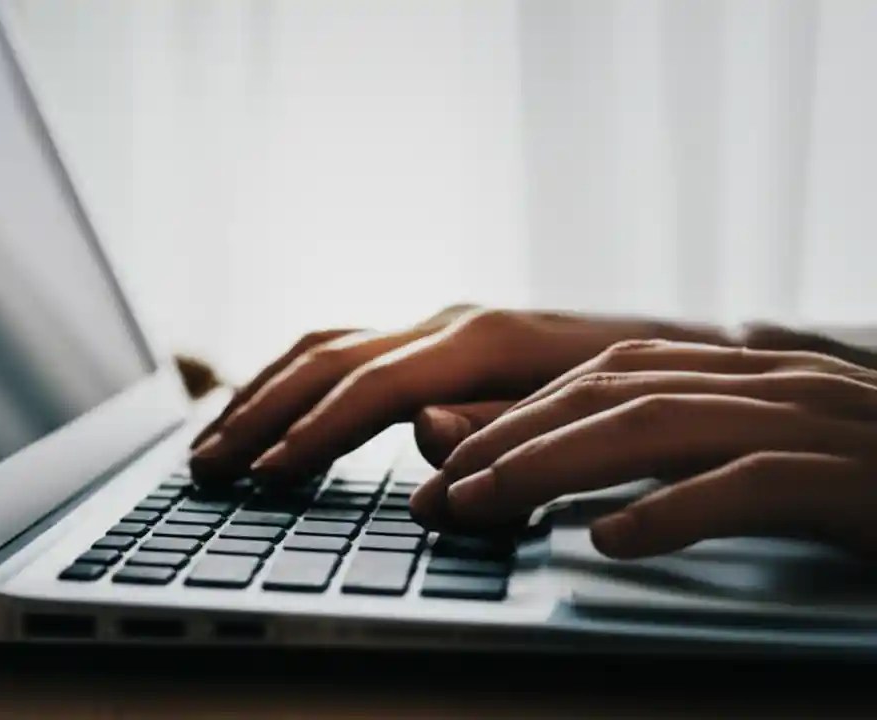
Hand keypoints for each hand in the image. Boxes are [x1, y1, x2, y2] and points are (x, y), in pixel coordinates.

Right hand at [189, 305, 744, 485]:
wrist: (695, 350)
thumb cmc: (646, 395)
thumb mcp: (588, 421)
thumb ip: (501, 427)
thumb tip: (421, 428)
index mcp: (483, 341)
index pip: (371, 387)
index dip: (311, 434)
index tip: (264, 477)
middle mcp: (451, 321)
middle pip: (327, 359)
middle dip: (260, 414)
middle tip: (207, 467)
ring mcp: (442, 325)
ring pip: (325, 346)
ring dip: (262, 392)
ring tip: (213, 441)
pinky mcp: (441, 338)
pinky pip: (346, 350)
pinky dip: (294, 380)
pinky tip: (271, 407)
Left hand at [415, 339, 876, 557]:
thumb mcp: (769, 466)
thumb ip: (684, 465)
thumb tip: (590, 495)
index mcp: (742, 375)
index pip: (604, 377)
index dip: (516, 415)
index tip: (447, 461)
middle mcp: (768, 384)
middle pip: (611, 394)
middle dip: (511, 441)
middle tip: (439, 493)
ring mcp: (814, 426)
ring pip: (660, 428)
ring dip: (558, 465)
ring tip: (489, 504)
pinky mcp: (854, 483)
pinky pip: (751, 487)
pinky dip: (675, 511)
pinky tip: (614, 541)